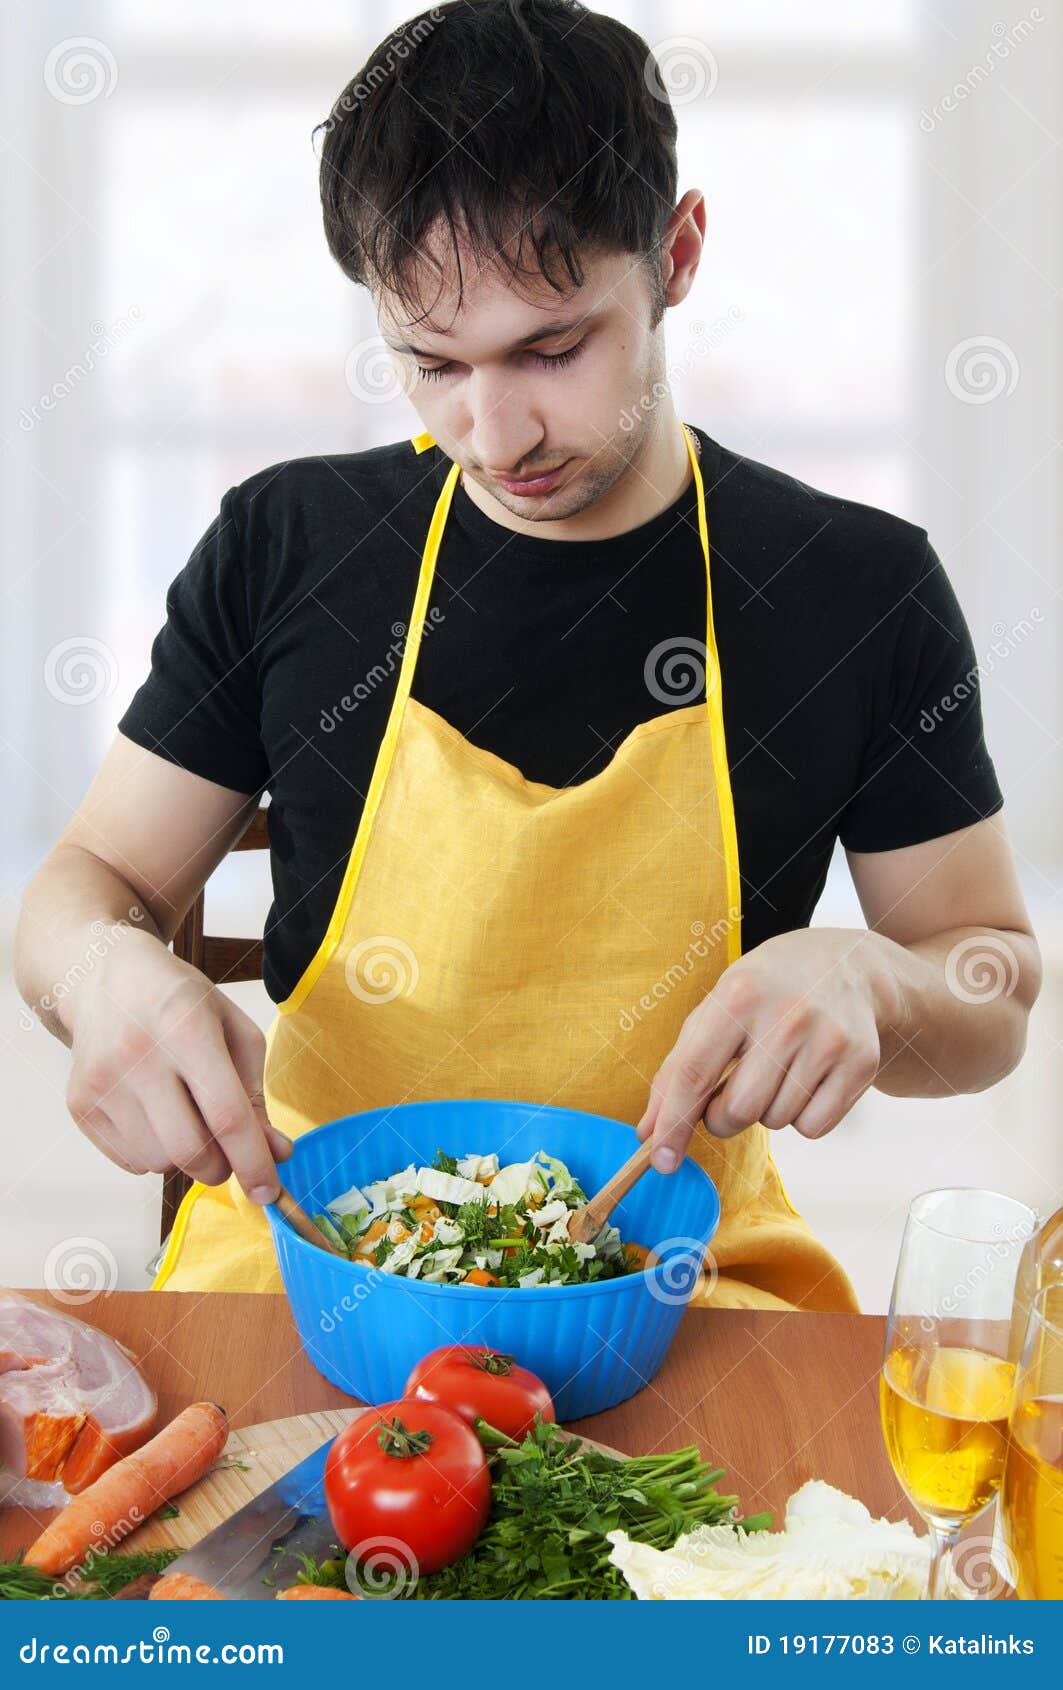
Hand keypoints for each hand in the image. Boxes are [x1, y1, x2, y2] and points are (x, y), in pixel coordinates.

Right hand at [62, 926, 292, 1200]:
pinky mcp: (79, 1104)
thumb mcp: (233, 1031)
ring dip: (184, 1156)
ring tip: (183, 1113)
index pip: (226, 1116)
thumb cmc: (181, 1004)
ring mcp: (101, 1083)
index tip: (269, 1192)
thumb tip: (275, 1155)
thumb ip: (256, 1096)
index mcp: (186, 1029)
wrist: (105, 980)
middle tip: (229, 1151)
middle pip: (190, 1151)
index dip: (254, 1162)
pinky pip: (129, 1161)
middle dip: (221, 1167)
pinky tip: (153, 1112)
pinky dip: (154, 1152)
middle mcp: (137, 1056)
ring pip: (159, 1162)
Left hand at [636, 929, 900, 1172]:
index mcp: (739, 993)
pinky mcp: (861, 1062)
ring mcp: (828, 1038)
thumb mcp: (716, 1009)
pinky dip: (803, 1116)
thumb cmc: (766, 993)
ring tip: (779, 1067)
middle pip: (737, 1110)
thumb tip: (650, 1132)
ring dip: (767, 1109)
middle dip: (724, 1117)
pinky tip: (809, 1077)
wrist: (847, 966)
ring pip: (777, 1121)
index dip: (673, 1122)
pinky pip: (813, 1128)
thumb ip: (678, 1069)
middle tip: (733, 1089)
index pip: (694, 1072)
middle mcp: (786, 1014)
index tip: (661, 1160)